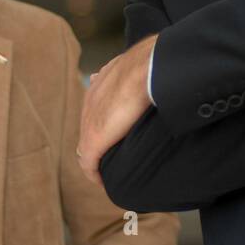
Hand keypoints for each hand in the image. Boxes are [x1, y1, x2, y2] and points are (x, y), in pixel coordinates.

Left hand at [77, 34, 156, 182]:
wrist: (147, 70)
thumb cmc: (151, 65)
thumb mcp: (143, 65)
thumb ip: (141, 71)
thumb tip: (158, 73)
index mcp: (101, 83)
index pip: (96, 107)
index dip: (105, 121)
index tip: (114, 132)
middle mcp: (91, 101)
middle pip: (89, 126)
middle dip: (100, 139)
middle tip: (113, 153)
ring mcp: (90, 120)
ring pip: (86, 145)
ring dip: (97, 156)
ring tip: (108, 168)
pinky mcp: (93, 139)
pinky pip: (88, 162)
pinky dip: (93, 172)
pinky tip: (101, 180)